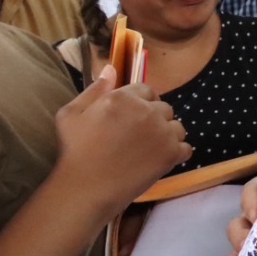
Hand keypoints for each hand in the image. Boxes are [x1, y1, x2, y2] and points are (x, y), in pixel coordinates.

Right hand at [52, 65, 190, 218]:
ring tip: (148, 149)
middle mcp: (147, 111)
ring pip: (177, 127)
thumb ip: (95, 89)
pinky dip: (175, 154)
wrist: (86, 187)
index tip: (131, 118)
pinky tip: (158, 160)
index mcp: (123, 98)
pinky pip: (185, 148)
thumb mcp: (71, 114)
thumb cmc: (74, 150)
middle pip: (164, 108)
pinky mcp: (172, 153)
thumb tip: (111, 68)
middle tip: (137, 137)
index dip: (140, 103)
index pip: (146, 90)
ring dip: (167, 135)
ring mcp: (162, 132)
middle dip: (154, 119)